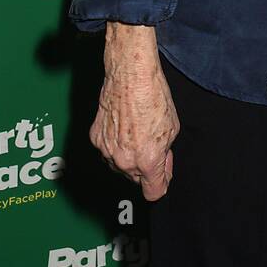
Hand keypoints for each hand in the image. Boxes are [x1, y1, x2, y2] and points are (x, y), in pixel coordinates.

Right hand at [89, 24, 178, 201]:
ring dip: (129, 157)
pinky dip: (114, 144)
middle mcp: (124, 160)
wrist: (130, 74)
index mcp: (147, 160)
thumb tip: (160, 165)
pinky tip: (123, 126)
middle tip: (152, 143)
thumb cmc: (154, 96)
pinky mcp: (94, 139)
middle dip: (146, 167)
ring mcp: (106, 151)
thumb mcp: (172, 128)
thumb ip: (166, 154)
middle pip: (136, 180)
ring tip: (137, 131)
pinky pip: (107, 151)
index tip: (162, 174)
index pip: (153, 193)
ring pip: (119, 166)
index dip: (160, 183)